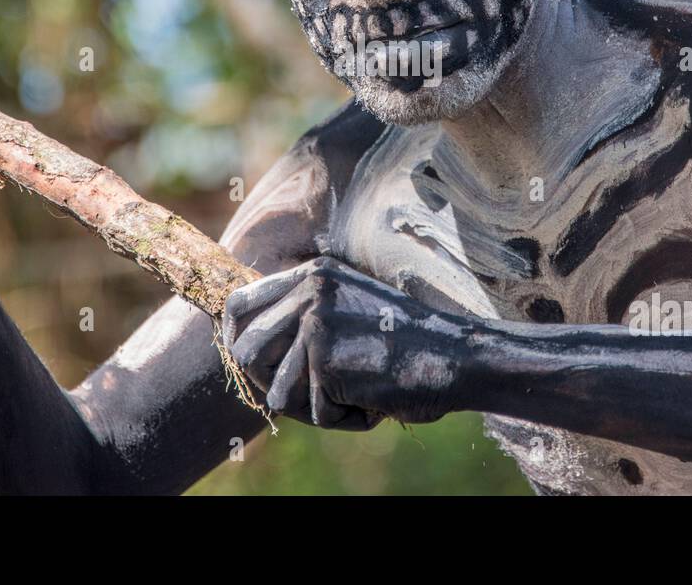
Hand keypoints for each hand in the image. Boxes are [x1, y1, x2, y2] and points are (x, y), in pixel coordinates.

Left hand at [222, 257, 467, 428]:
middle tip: (310, 394)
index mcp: (314, 274)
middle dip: (270, 382)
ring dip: (314, 405)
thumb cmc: (408, 341)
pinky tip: (374, 398)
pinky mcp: (326, 359)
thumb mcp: (351, 309)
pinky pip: (313, 412)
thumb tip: (245, 346)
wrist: (456, 355)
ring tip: (353, 392)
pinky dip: (343, 418)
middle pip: (246, 350)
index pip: (241, 302)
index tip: (249, 364)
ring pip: (276, 391)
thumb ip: (305, 316)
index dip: (235, 339)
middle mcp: (310, 291)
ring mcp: (316, 323)